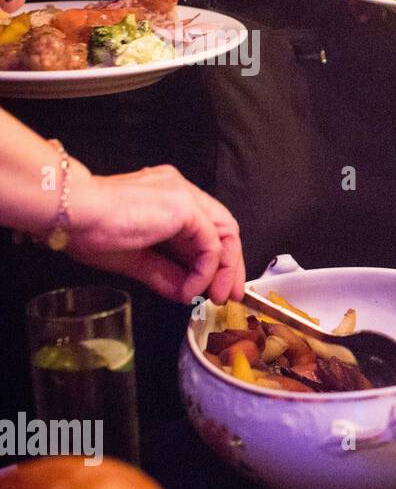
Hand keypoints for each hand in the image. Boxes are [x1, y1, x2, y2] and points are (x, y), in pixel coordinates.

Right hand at [64, 165, 244, 305]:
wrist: (72, 212)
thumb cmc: (89, 229)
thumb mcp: (133, 258)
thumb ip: (164, 273)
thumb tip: (185, 293)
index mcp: (169, 198)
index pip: (207, 230)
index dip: (216, 260)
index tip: (215, 288)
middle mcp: (181, 191)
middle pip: (223, 229)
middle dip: (229, 267)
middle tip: (225, 297)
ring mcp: (184, 195)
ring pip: (224, 233)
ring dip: (223, 270)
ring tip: (213, 297)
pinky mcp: (184, 206)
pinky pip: (209, 243)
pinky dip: (205, 270)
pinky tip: (191, 289)